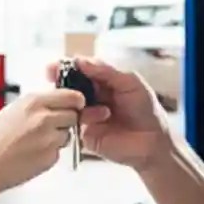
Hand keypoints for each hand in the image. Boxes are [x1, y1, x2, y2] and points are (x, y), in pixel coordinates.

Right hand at [0, 88, 94, 194]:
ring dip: (58, 137)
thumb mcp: (12, 111)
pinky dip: (50, 153)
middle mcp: (43, 118)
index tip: (76, 104)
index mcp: (33, 102)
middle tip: (52, 126)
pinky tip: (32, 153)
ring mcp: (48, 138)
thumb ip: (36, 106)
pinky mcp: (50, 157)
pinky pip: (59, 152)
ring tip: (35, 142)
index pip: (71, 96)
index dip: (75, 102)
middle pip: (74, 115)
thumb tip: (54, 103)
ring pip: (68, 134)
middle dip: (67, 120)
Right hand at [45, 57, 171, 171]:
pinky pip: (72, 124)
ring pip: (68, 105)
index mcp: (104, 83)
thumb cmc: (147, 111)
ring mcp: (88, 116)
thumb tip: (81, 60)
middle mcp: (93, 98)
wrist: (153, 142)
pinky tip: (86, 113)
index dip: (68, 67)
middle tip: (51, 76)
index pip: (81, 71)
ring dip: (71, 99)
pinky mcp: (85, 134)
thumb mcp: (131, 83)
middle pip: (70, 87)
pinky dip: (75, 117)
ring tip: (81, 98)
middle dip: (60, 81)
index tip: (55, 66)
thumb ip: (107, 71)